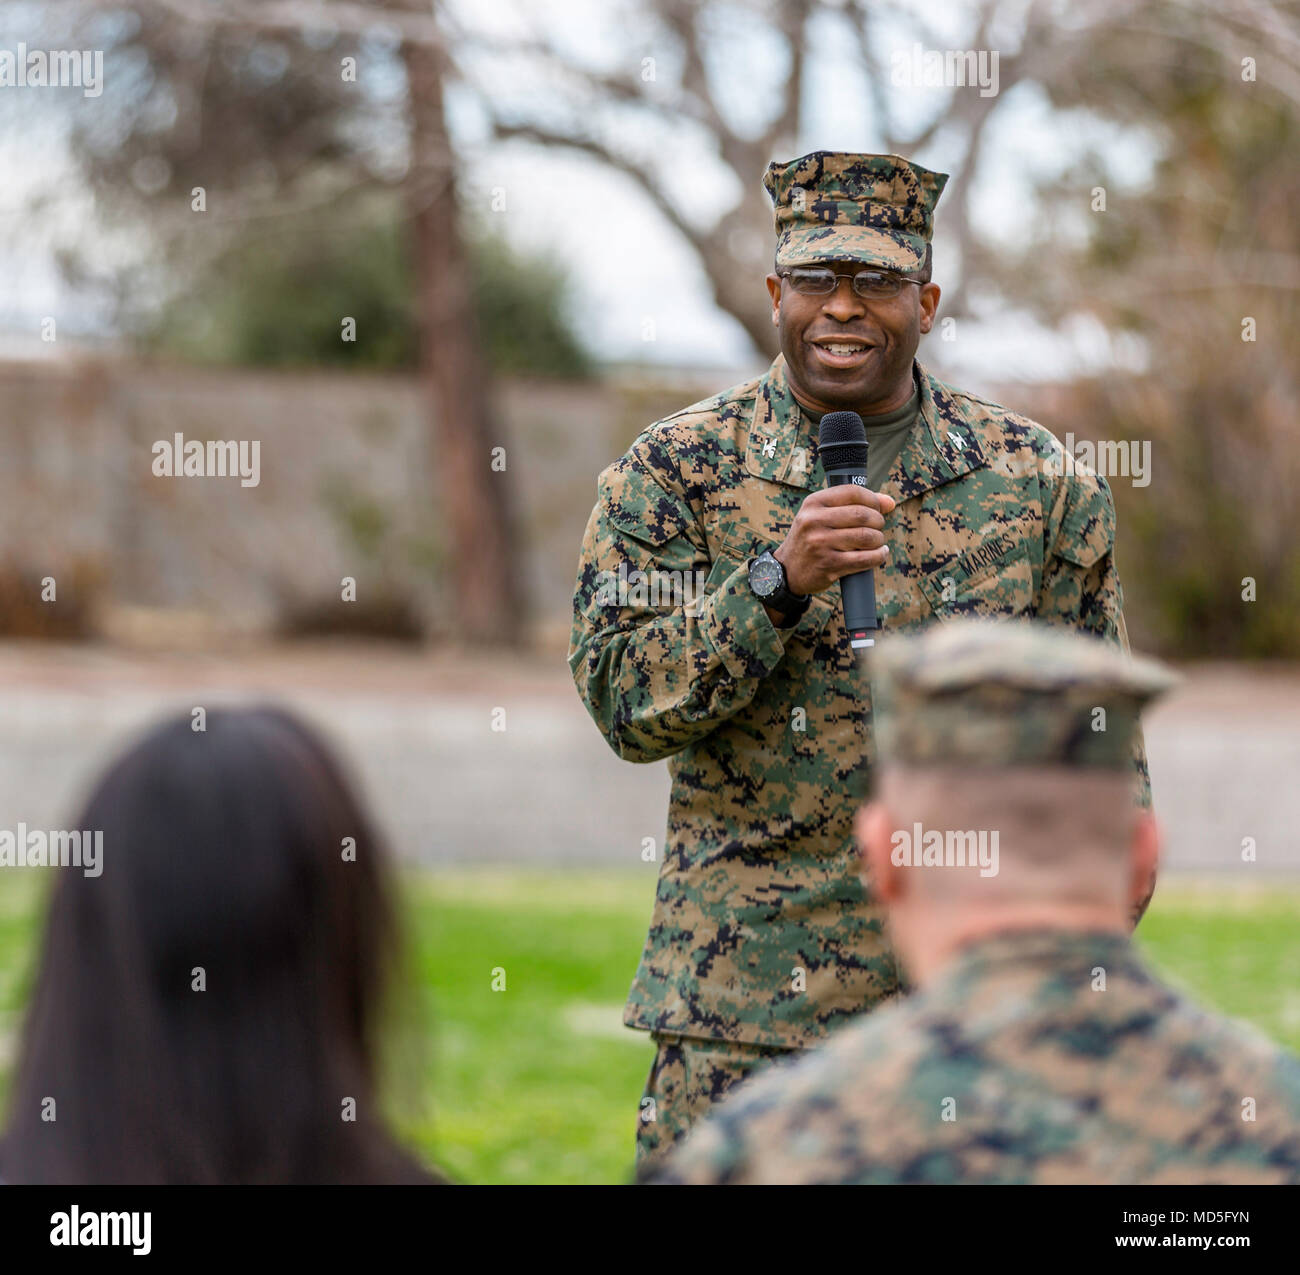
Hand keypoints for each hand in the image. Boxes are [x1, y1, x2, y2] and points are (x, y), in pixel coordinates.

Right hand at [773, 485, 895, 596]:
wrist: (787, 571)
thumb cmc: (811, 538)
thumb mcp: (821, 516)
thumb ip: (852, 505)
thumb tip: (889, 502)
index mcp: (813, 503)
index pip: (852, 492)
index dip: (873, 499)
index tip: (878, 508)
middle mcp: (814, 521)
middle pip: (862, 514)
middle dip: (878, 521)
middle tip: (878, 527)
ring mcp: (821, 544)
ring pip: (866, 536)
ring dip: (879, 540)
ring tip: (877, 542)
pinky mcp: (829, 565)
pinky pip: (865, 558)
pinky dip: (879, 556)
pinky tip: (879, 554)